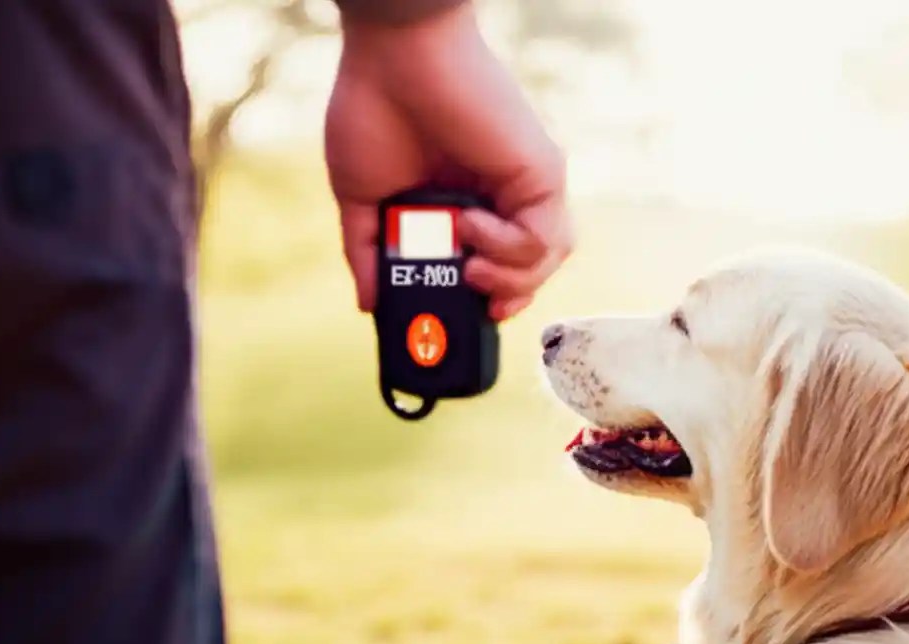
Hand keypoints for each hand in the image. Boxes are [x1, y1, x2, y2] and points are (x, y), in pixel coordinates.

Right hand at [325, 2, 572, 320]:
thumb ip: (367, 253)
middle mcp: (500, 198)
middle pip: (528, 273)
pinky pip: (546, 237)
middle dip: (503, 301)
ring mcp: (523, 187)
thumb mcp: (362, 199)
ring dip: (510, 280)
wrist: (392, 59)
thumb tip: (368, 304)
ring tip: (471, 265)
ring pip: (547, 261)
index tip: (461, 319)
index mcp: (462, 205)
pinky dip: (509, 246)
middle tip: (476, 303)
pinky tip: (471, 223)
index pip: (494, 269)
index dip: (486, 301)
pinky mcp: (541, 173)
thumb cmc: (372, 111)